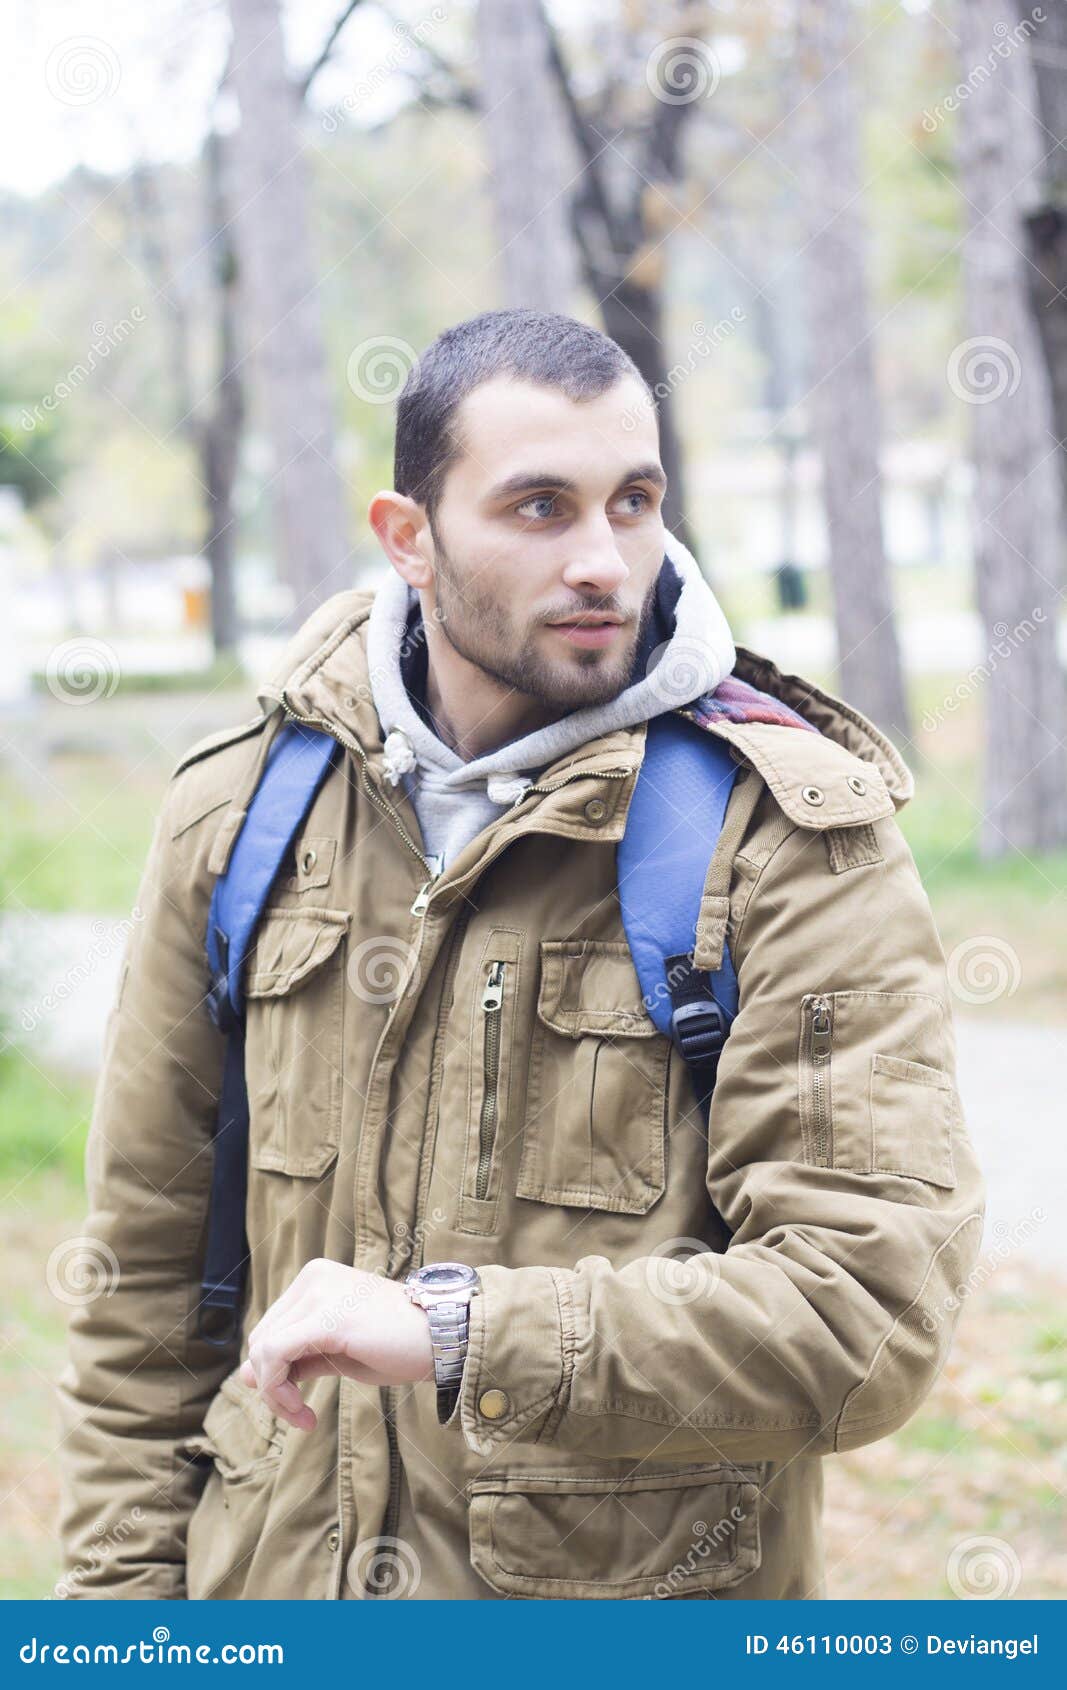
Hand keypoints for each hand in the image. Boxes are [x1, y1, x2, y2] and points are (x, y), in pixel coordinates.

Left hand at [238, 1259, 434, 1430]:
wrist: (443, 1339)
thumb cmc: (396, 1345)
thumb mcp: (335, 1352)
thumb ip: (294, 1358)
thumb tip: (246, 1375)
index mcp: (314, 1279)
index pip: (269, 1329)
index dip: (271, 1373)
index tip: (295, 1405)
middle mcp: (312, 1277)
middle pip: (261, 1340)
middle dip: (272, 1385)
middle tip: (298, 1415)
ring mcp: (319, 1292)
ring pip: (264, 1350)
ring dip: (276, 1393)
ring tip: (303, 1416)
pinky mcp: (327, 1316)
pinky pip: (276, 1355)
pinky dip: (279, 1390)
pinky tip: (304, 1413)